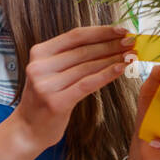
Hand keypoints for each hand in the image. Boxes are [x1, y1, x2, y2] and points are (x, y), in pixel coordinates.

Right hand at [0, 25, 132, 159]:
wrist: (27, 129)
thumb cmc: (44, 99)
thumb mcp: (49, 72)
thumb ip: (69, 57)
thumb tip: (105, 42)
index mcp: (39, 53)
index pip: (75, 36)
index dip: (101, 31)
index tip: (121, 29)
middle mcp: (40, 66)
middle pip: (83, 50)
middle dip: (111, 44)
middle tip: (132, 42)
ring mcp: (46, 85)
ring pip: (87, 67)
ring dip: (112, 59)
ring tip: (130, 55)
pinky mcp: (56, 102)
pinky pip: (87, 84)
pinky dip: (106, 75)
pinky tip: (120, 69)